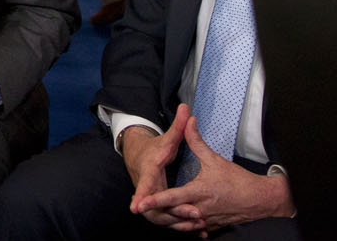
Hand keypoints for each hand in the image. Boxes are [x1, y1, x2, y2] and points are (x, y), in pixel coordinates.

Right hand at [123, 104, 190, 228]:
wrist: (137, 155)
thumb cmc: (153, 148)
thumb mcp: (166, 136)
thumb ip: (178, 125)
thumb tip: (186, 107)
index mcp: (149, 168)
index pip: (145, 182)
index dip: (142, 195)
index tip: (137, 207)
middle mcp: (146, 185)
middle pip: (155, 205)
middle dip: (173, 213)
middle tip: (194, 215)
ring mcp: (149, 196)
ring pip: (160, 215)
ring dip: (178, 221)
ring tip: (199, 225)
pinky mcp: (155, 204)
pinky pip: (164, 218)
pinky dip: (178, 224)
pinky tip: (195, 231)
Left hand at [134, 115, 296, 234]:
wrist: (260, 199)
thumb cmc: (238, 180)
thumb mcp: (214, 159)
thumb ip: (197, 141)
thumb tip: (189, 120)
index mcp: (199, 192)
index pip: (173, 197)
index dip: (155, 200)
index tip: (140, 203)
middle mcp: (201, 208)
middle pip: (173, 213)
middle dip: (157, 213)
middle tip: (141, 209)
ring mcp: (207, 220)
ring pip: (183, 224)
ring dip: (170, 221)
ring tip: (155, 216)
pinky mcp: (212, 225)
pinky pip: (195, 228)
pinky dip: (185, 226)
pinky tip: (177, 222)